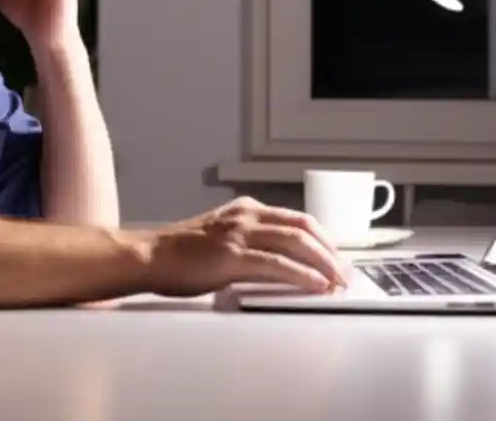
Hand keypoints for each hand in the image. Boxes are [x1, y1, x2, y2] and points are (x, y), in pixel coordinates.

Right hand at [138, 196, 351, 296]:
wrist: (150, 256)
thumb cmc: (181, 254)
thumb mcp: (222, 238)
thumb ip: (252, 243)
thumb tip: (284, 265)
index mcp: (247, 210)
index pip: (298, 219)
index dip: (324, 239)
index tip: (337, 259)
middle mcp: (247, 216)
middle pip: (304, 227)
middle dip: (330, 252)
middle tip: (345, 274)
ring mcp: (239, 234)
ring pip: (296, 242)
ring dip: (323, 264)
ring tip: (337, 282)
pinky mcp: (231, 256)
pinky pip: (277, 264)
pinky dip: (302, 275)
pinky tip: (315, 286)